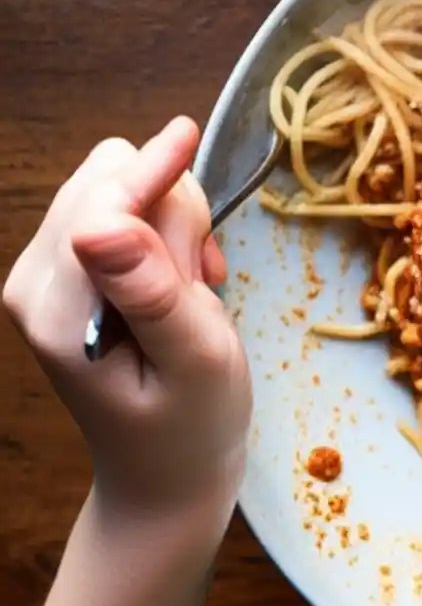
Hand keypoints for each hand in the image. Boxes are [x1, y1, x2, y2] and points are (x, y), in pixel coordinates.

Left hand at [4, 116, 250, 510]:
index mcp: (58, 310)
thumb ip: (153, 290)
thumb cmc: (193, 425)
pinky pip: (117, 214)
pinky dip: (161, 235)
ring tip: (195, 287)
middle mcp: (33, 285)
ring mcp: (44, 280)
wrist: (166, 473)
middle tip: (203, 276)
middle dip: (170, 210)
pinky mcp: (63, 279)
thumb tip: (103, 224)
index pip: (103, 202)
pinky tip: (180, 285)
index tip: (190, 133)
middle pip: (105, 182)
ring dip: (170, 223)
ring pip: (113, 190)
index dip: (154, 170)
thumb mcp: (196, 361)